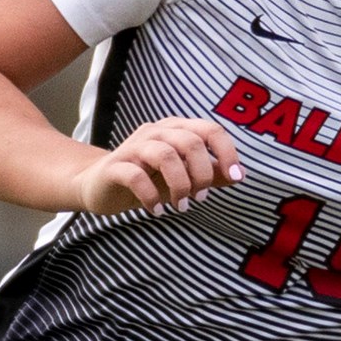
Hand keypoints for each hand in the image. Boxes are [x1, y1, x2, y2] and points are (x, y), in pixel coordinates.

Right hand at [73, 117, 243, 215]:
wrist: (101, 186)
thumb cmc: (149, 179)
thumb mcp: (185, 177)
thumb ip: (211, 173)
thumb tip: (240, 175)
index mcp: (177, 129)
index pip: (210, 129)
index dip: (227, 152)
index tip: (235, 178)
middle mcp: (156, 132)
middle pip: (190, 143)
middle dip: (201, 174)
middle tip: (199, 198)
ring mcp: (133, 147)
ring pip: (165, 155)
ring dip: (179, 185)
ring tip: (181, 206)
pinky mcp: (114, 166)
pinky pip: (136, 176)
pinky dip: (152, 197)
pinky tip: (157, 210)